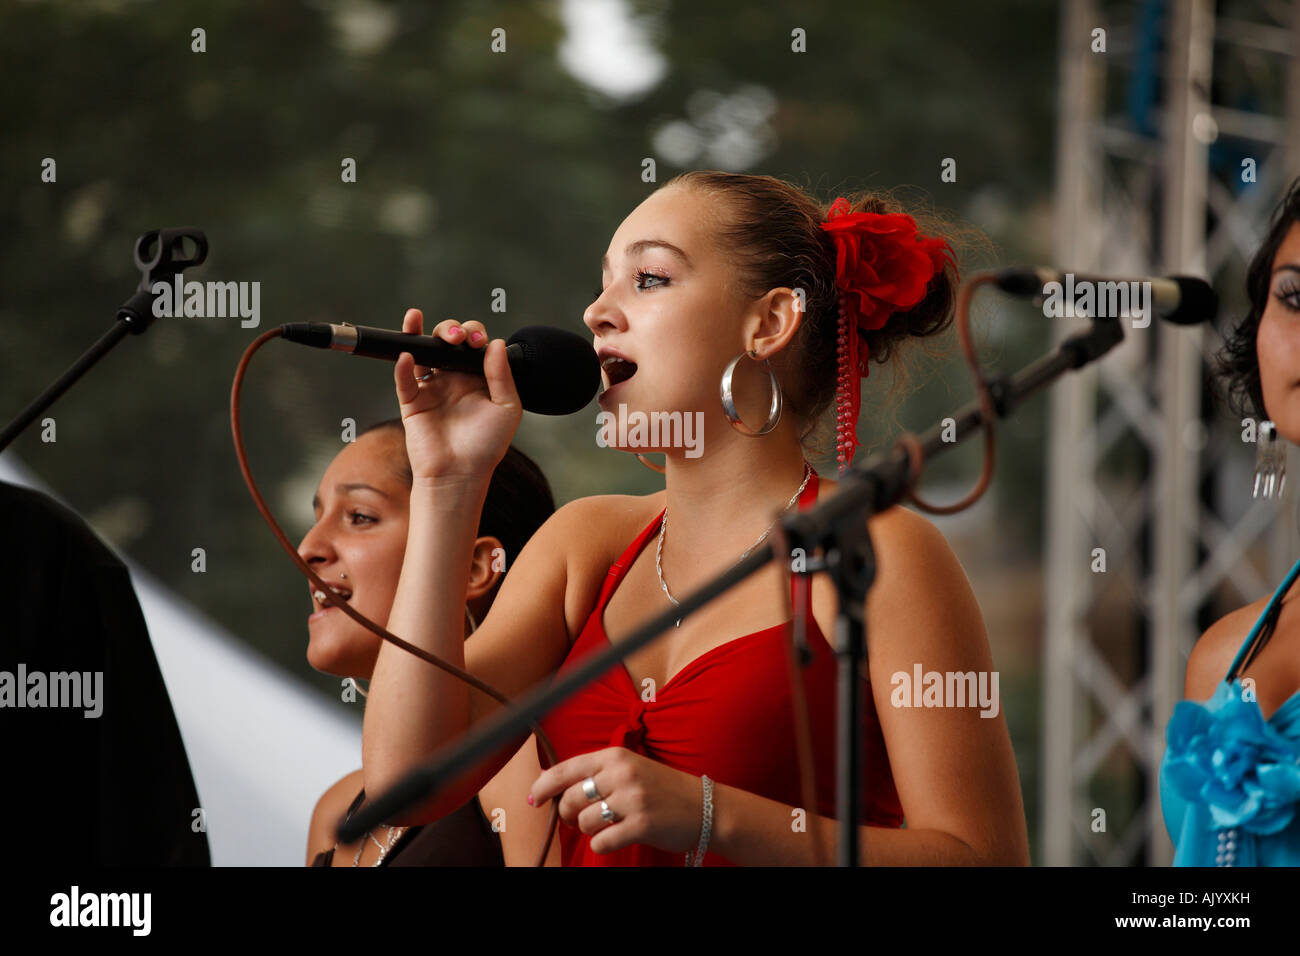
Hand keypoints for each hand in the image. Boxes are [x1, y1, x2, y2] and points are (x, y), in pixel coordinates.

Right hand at [392, 308, 521, 483]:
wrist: (461, 474)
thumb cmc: (487, 446)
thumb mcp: (507, 408)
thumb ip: (502, 375)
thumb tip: (497, 343)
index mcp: (477, 378)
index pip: (473, 345)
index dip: (474, 335)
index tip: (478, 341)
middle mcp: (453, 378)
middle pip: (446, 342)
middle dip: (450, 330)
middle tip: (458, 339)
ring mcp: (431, 388)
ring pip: (421, 351)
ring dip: (420, 333)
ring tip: (420, 320)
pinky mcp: (412, 402)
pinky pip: (404, 379)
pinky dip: (402, 366)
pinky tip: (407, 356)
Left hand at [528, 747, 706, 855]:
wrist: (706, 807)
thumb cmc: (663, 789)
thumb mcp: (631, 769)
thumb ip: (597, 773)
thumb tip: (553, 786)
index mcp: (615, 756)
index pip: (565, 769)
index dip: (543, 786)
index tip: (534, 798)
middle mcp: (622, 774)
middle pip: (570, 798)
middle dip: (566, 814)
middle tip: (576, 819)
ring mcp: (632, 799)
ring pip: (583, 821)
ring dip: (587, 829)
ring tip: (604, 826)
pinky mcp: (641, 825)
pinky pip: (601, 841)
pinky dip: (602, 844)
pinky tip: (615, 838)